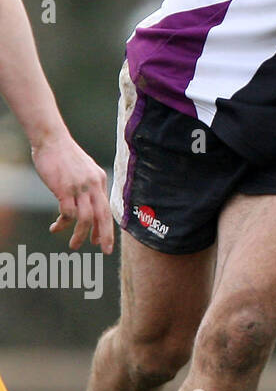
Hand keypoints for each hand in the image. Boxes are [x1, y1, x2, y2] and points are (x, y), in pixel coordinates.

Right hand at [31, 131, 113, 253]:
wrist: (52, 140)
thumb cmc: (64, 156)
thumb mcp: (83, 170)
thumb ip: (87, 186)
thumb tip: (86, 204)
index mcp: (100, 180)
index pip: (107, 208)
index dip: (107, 227)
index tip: (104, 242)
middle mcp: (94, 185)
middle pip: (103, 215)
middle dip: (105, 235)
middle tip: (104, 250)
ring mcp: (80, 187)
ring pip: (86, 218)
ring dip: (80, 235)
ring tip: (73, 246)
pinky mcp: (64, 189)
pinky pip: (68, 213)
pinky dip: (62, 224)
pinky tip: (55, 227)